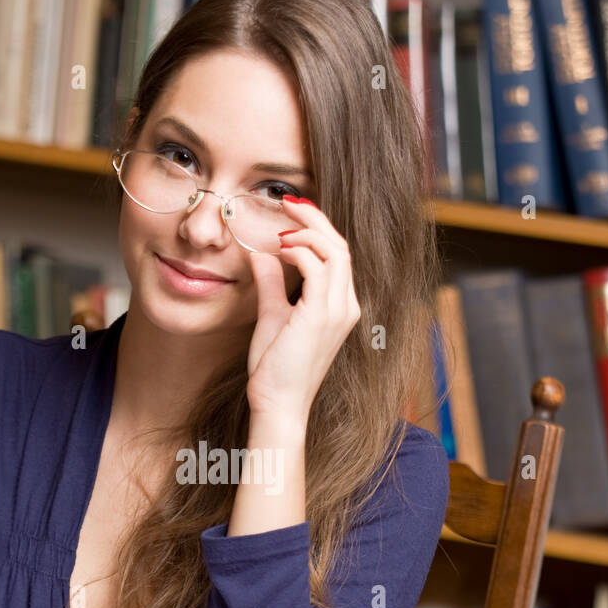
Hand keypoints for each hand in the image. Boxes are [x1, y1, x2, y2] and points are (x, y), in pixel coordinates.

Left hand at [246, 196, 361, 422]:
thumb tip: (260, 255)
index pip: (337, 256)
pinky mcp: (322, 315)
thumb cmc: (275, 371)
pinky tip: (279, 248)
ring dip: (308, 230)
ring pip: (335, 250)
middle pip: (340, 246)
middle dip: (315, 219)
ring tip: (282, 221)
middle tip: (289, 202)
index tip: (293, 213)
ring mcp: (338, 310)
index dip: (318, 229)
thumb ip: (271, 285)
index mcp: (339, 307)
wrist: (278, 405)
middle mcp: (346, 306)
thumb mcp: (272, 317)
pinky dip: (300, 250)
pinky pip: (318, 267)